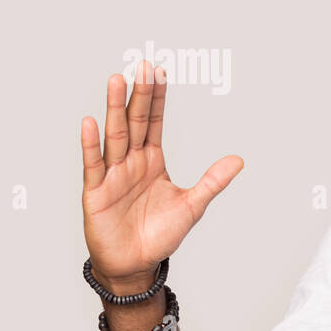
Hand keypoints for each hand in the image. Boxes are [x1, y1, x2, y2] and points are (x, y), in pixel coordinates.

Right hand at [81, 60, 243, 288]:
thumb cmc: (160, 235)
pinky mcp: (97, 192)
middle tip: (141, 65)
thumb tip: (239, 160)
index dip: (157, 99)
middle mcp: (131, 162)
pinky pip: (95, 165)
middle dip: (138, 94)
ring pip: (115, 136)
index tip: (160, 72)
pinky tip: (91, 122)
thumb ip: (213, 181)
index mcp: (152, 162)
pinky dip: (91, 144)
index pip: (154, 123)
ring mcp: (113, 175)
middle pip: (135, 122)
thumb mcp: (193, 205)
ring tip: (117, 81)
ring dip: (115, 109)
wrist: (136, 264)